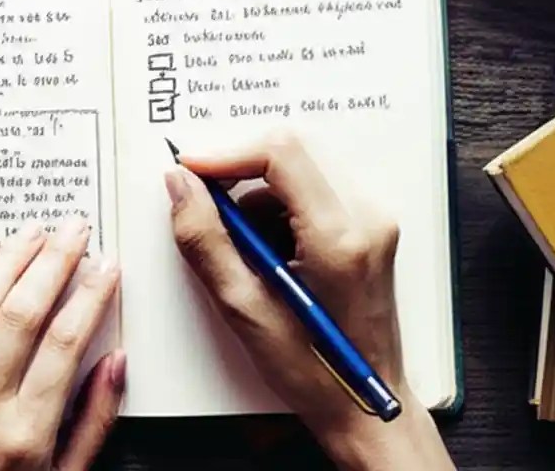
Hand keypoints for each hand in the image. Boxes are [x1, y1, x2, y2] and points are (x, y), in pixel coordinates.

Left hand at [0, 218, 123, 470]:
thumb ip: (93, 422)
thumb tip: (117, 361)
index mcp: (26, 437)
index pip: (65, 345)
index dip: (91, 295)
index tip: (107, 266)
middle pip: (21, 316)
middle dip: (53, 262)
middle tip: (75, 230)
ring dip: (7, 261)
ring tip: (32, 233)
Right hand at [163, 131, 453, 470]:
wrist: (365, 406)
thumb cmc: (311, 371)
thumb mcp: (244, 309)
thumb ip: (206, 240)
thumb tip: (179, 185)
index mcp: (340, 237)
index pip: (281, 153)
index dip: (227, 154)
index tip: (189, 172)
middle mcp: (367, 216)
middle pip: (295, 148)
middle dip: (242, 168)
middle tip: (206, 202)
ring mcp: (374, 220)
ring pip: (303, 166)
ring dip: (260, 192)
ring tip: (242, 248)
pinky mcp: (370, 228)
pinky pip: (315, 189)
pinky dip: (280, 207)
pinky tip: (268, 253)